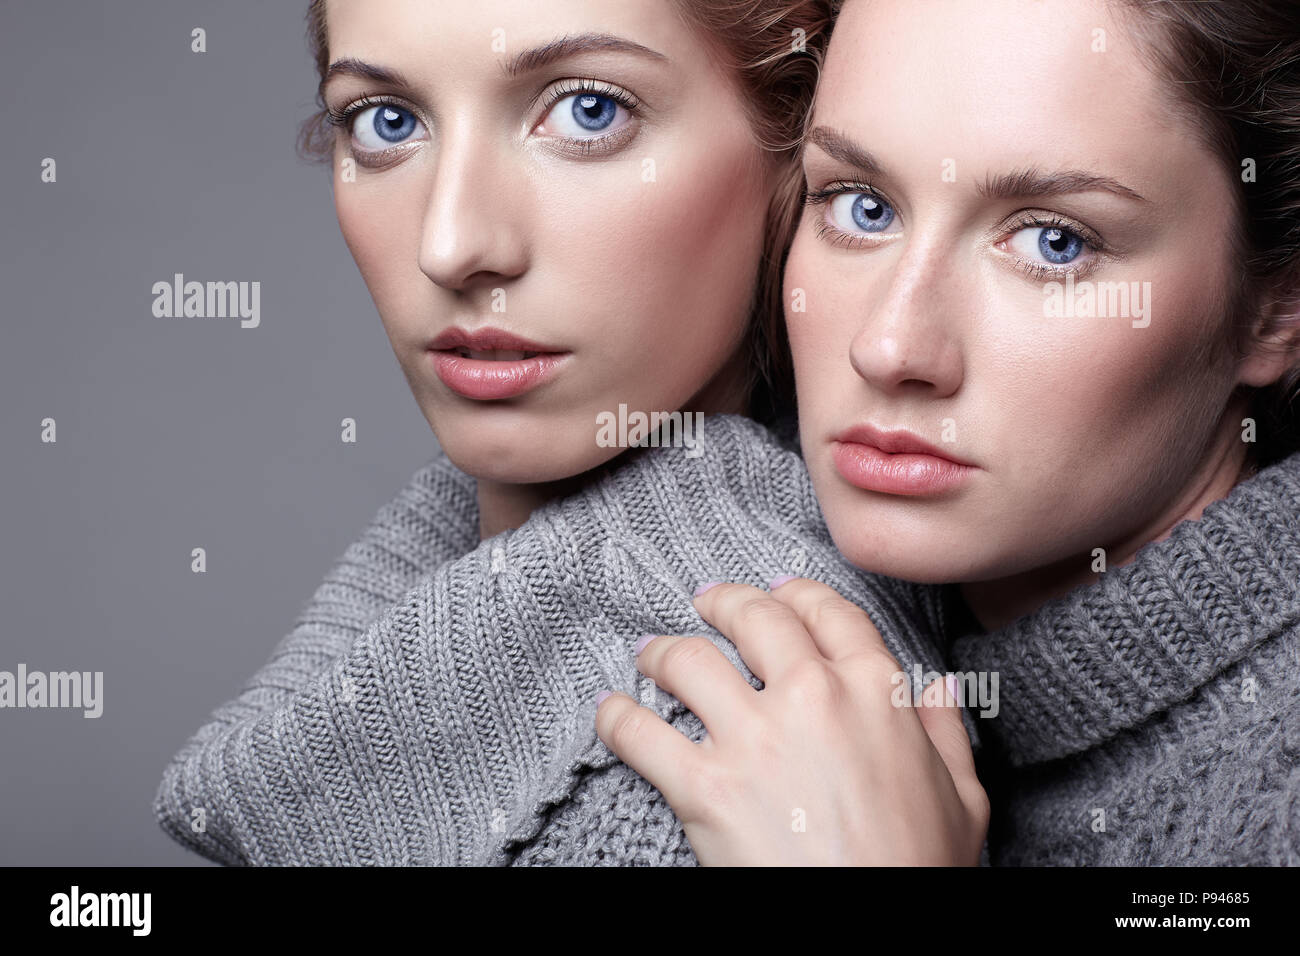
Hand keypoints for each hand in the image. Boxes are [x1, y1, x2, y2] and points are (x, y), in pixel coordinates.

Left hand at [594, 577, 988, 864]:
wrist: (873, 935)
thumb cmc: (919, 869)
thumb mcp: (962, 799)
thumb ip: (945, 732)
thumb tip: (937, 685)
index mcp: (876, 693)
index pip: (830, 614)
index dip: (797, 593)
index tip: (777, 590)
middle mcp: (812, 697)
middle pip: (755, 618)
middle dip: (724, 602)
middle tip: (706, 602)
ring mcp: (753, 738)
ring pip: (690, 661)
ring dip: (664, 651)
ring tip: (652, 656)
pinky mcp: (704, 786)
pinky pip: (640, 733)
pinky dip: (616, 717)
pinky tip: (610, 711)